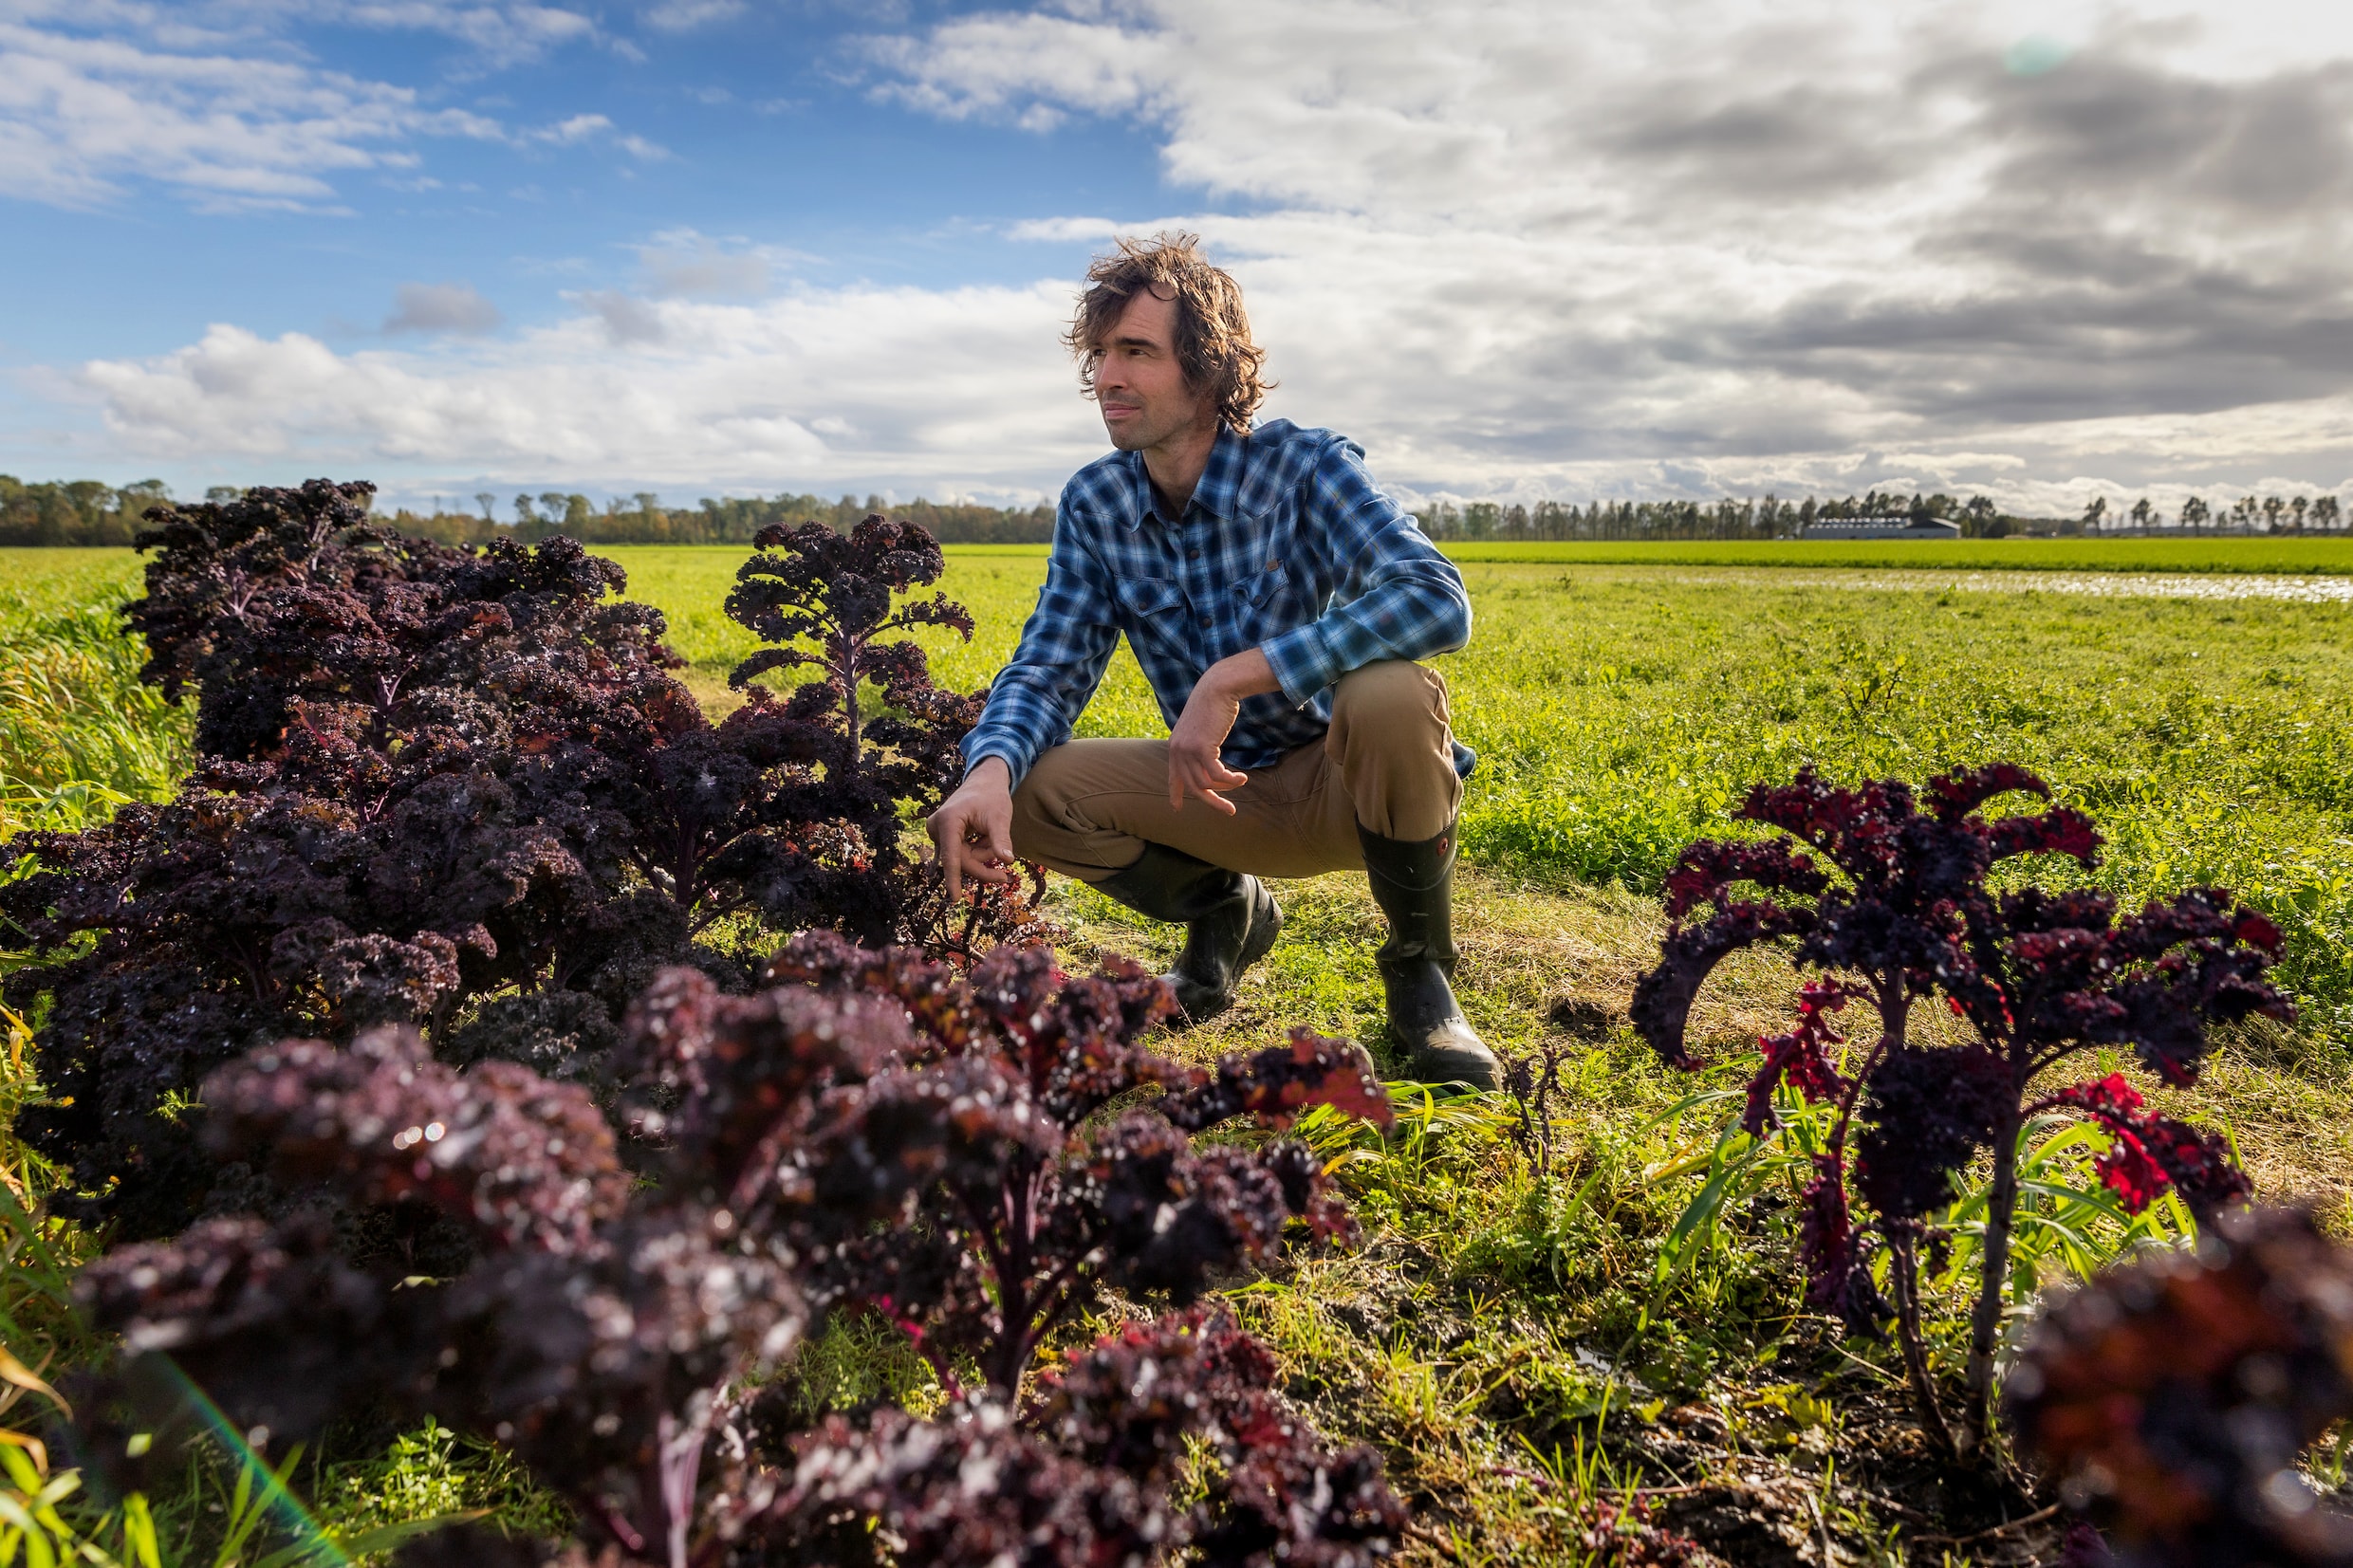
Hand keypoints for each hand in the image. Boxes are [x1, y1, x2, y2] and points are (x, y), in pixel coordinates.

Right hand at [928, 757, 1015, 902]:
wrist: (984, 781)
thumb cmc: (992, 796)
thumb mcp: (1000, 817)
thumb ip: (1001, 839)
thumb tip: (1008, 861)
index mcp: (948, 821)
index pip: (952, 856)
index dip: (954, 878)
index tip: (955, 898)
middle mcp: (937, 827)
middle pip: (960, 861)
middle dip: (983, 865)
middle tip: (1005, 876)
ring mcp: (937, 832)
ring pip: (962, 859)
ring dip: (981, 854)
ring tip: (991, 836)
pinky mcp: (942, 837)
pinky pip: (961, 854)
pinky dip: (976, 850)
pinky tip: (983, 836)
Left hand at [1168, 649, 1280, 814]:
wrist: (1217, 687)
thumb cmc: (1214, 705)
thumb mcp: (1201, 728)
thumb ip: (1200, 746)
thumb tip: (1209, 767)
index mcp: (1175, 747)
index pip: (1173, 776)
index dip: (1175, 794)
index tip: (1176, 808)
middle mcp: (1177, 751)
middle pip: (1193, 787)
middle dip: (1212, 801)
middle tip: (1230, 811)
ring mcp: (1187, 750)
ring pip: (1206, 783)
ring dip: (1227, 788)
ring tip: (1242, 783)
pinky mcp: (1201, 748)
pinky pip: (1217, 774)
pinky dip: (1231, 780)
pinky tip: (1242, 778)